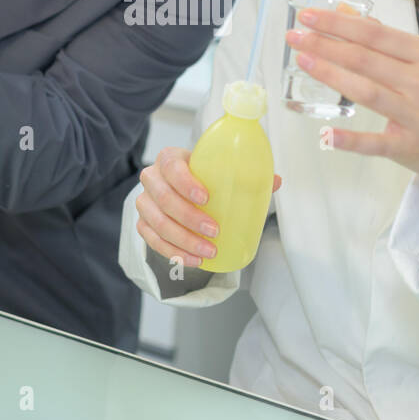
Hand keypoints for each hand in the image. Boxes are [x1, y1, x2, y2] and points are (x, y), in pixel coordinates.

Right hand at [135, 146, 282, 267]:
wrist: (180, 189)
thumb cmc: (202, 178)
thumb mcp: (220, 171)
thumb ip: (246, 175)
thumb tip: (275, 181)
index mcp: (169, 159)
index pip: (171, 167)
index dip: (185, 182)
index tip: (206, 198)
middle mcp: (152, 178)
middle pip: (163, 198)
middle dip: (189, 218)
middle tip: (214, 231)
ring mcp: (145, 203)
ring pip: (157, 223)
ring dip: (183, 240)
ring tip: (208, 251)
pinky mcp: (143, 224)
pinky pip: (152, 241)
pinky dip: (173, 253)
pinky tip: (192, 260)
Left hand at [285, 8, 418, 204]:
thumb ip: (385, 39)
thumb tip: (345, 14)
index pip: (375, 34)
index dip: (338, 24)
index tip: (308, 16)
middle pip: (366, 59)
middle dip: (325, 44)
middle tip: (295, 37)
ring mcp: (416, 116)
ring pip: (367, 91)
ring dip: (331, 75)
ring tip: (303, 61)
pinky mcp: (408, 146)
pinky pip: (375, 142)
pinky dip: (350, 139)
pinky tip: (326, 133)